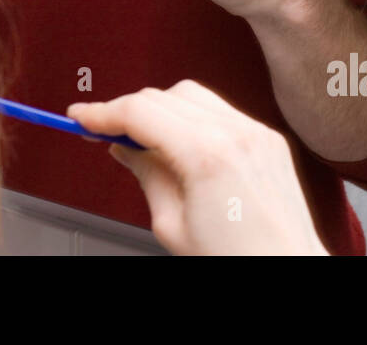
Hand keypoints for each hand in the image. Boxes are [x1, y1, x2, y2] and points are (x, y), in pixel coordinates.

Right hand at [67, 80, 326, 254]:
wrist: (287, 271)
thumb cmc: (236, 260)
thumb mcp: (172, 225)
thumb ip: (146, 175)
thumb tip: (125, 149)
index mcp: (207, 155)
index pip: (139, 113)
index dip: (102, 113)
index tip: (79, 117)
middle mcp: (235, 133)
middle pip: (162, 96)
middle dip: (129, 110)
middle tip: (104, 132)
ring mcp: (256, 132)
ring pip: (192, 96)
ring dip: (161, 110)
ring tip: (144, 142)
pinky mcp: (269, 138)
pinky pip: (220, 111)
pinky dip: (193, 118)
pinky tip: (181, 144)